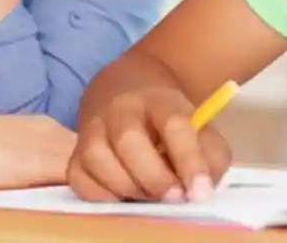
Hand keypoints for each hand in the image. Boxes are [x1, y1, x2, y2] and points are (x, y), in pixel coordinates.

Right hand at [68, 87, 232, 203]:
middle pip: (129, 139)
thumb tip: (201, 190)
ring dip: (126, 186)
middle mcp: (121, 108)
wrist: (126, 88)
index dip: (189, 160)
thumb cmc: (168, 117)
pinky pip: (79, 178)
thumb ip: (210, 156)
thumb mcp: (199, 125)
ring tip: (148, 194)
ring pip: (97, 157)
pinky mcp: (75, 151)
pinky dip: (101, 194)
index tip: (200, 192)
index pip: (174, 123)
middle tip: (173, 197)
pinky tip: (122, 194)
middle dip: (153, 177)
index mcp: (159, 98)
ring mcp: (93, 127)